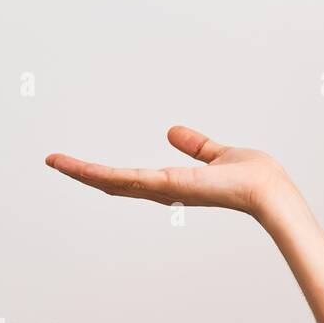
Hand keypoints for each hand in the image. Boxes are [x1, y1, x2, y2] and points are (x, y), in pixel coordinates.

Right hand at [45, 125, 290, 218]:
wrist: (269, 190)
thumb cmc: (254, 177)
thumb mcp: (218, 154)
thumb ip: (196, 145)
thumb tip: (172, 131)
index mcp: (175, 183)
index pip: (132, 179)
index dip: (105, 173)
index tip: (81, 164)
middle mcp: (165, 190)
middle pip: (114, 184)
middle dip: (83, 174)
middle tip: (54, 161)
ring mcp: (164, 190)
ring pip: (113, 182)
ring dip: (82, 172)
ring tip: (54, 161)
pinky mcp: (167, 185)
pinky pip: (127, 179)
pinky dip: (100, 174)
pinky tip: (78, 168)